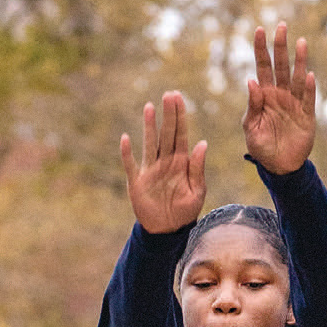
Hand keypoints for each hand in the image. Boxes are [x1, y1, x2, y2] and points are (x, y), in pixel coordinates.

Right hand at [120, 91, 207, 232]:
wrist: (167, 230)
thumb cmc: (185, 211)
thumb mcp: (197, 192)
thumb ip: (197, 169)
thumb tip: (201, 143)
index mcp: (181, 163)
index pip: (181, 134)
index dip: (180, 116)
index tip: (179, 98)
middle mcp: (165, 162)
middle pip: (166, 134)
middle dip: (168, 115)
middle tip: (169, 95)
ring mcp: (150, 170)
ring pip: (150, 144)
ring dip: (149, 126)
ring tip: (150, 107)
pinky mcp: (137, 182)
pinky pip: (131, 165)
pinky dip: (127, 153)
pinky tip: (125, 138)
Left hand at [242, 22, 315, 174]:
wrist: (279, 166)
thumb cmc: (261, 147)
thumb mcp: (250, 128)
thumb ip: (252, 106)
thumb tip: (251, 81)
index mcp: (265, 95)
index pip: (262, 67)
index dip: (261, 49)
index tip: (260, 30)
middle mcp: (280, 95)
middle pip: (281, 66)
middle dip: (281, 47)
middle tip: (281, 26)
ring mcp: (295, 104)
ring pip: (297, 78)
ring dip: (299, 61)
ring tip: (301, 42)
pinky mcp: (307, 117)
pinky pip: (308, 100)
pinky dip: (309, 89)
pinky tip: (309, 76)